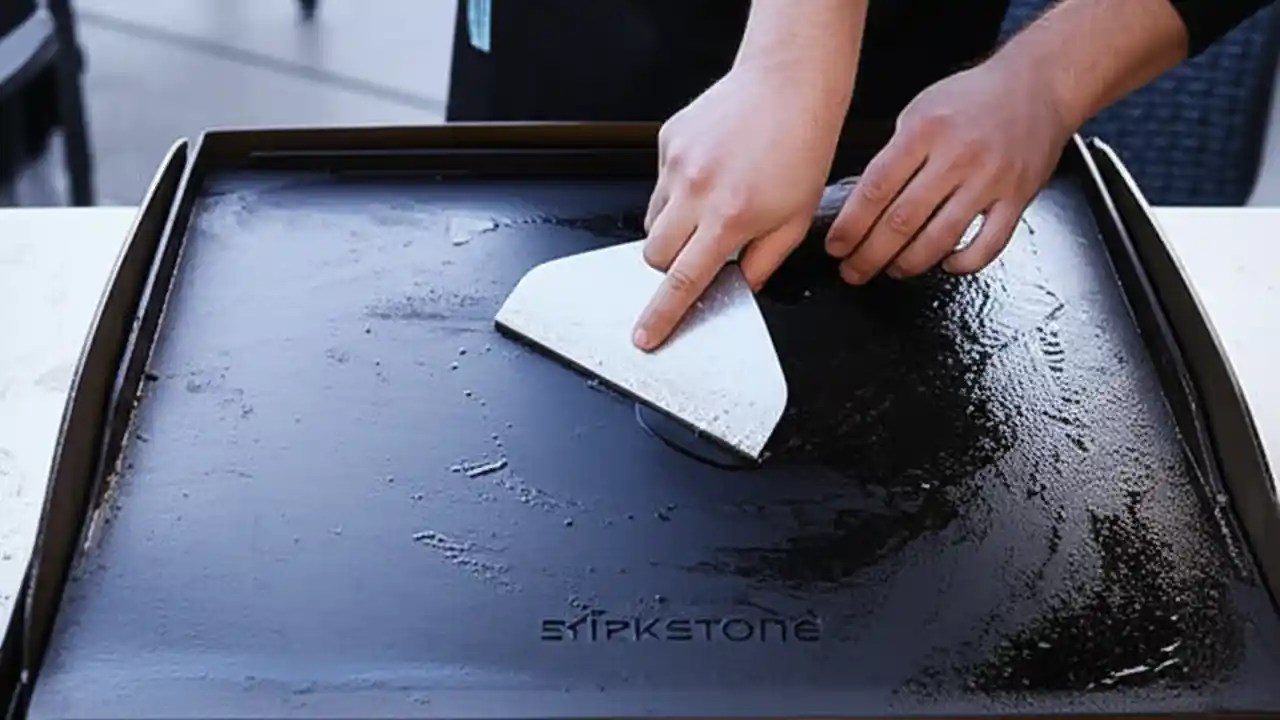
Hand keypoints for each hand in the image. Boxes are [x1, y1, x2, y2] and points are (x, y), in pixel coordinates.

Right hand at [632, 60, 848, 350]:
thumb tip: (739, 287)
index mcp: (729, 218)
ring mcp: (677, 164)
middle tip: (700, 251)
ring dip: (674, 228)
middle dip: (670, 267)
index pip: (684, 281)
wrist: (789, 84)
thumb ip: (764, 262)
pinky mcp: (668, 140)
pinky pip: (659, 183)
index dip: (661, 315)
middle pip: (654, 256)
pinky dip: (678, 190)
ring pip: (652, 220)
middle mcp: (696, 190)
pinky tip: (711, 172)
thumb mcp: (796, 219)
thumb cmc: (801, 146)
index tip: (644, 336)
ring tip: (711, 205)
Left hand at [825, 56, 1074, 283]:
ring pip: (940, 239)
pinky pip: (989, 244)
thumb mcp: (919, 110)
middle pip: (901, 221)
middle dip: (870, 255)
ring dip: (909, 264)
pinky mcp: (1018, 197)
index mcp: (924, 131)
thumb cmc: (973, 98)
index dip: (850, 226)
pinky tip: (947, 264)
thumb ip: (894, 153)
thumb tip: (862, 202)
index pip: (875, 189)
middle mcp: (956, 156)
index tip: (836, 246)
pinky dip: (964, 263)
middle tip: (853, 270)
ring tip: (892, 271)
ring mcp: (989, 179)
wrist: (1037, 85)